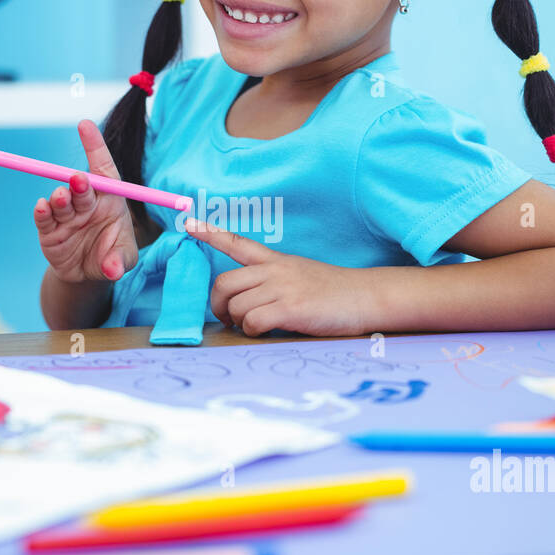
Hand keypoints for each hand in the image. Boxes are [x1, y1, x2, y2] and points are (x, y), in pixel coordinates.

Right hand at [34, 120, 138, 284]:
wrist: (88, 275)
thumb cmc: (112, 256)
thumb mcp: (123, 259)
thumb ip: (120, 261)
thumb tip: (112, 270)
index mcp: (109, 199)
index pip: (102, 168)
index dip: (94, 146)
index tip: (84, 125)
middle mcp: (86, 202)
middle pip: (81, 186)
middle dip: (78, 181)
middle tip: (78, 179)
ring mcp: (66, 215)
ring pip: (61, 201)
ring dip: (60, 198)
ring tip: (62, 199)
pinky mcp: (49, 230)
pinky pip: (44, 218)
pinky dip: (42, 212)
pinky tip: (42, 207)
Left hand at [184, 218, 369, 336]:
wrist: (366, 297)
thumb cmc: (334, 293)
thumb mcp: (300, 275)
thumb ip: (273, 282)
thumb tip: (246, 304)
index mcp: (276, 260)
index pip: (237, 243)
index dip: (210, 233)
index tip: (188, 223)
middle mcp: (275, 270)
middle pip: (223, 283)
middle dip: (217, 305)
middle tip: (226, 318)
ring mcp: (282, 288)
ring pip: (235, 306)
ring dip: (238, 322)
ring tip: (254, 327)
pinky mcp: (290, 308)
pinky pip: (252, 322)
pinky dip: (252, 331)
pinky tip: (266, 332)